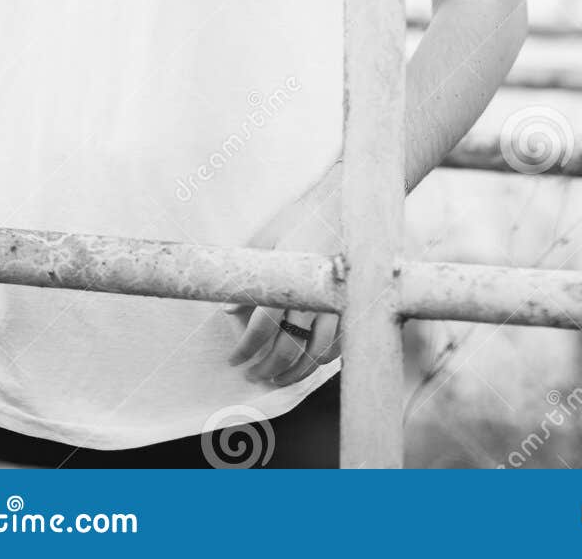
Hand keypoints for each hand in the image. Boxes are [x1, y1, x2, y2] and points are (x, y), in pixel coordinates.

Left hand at [225, 161, 341, 387]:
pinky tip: (309, 363)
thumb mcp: (267, 239)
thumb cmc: (302, 218)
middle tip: (254, 376)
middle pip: (288, 348)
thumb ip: (249, 276)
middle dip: (267, 368)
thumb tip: (227, 310)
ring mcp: (338, 304)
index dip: (246, 349)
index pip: (262, 328)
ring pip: (316, 355)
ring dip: (294, 373)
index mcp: (291, 280)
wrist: (344, 202)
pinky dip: (322, 361)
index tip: (234, 360)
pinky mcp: (354, 306)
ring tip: (278, 379)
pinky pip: (340, 345)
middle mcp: (315, 297)